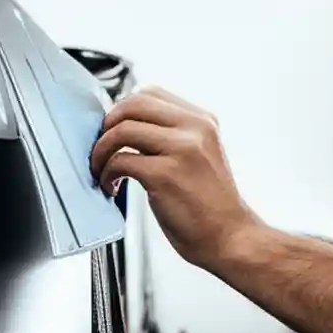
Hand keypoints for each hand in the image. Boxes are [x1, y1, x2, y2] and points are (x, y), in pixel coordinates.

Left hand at [90, 87, 264, 270]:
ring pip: (121, 130)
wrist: (231, 238)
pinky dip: (107, 173)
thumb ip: (172, 136)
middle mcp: (195, 129)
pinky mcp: (165, 174)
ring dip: (101, 151)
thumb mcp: (199, 156)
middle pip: (133, 105)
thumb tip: (126, 127)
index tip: (112, 129)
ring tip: (102, 170)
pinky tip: (112, 187)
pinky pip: (121, 161)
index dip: (122, 109)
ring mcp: (181, 149)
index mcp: (203, 121)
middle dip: (107, 125)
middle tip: (101, 148)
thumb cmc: (209, 206)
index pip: (150, 93)